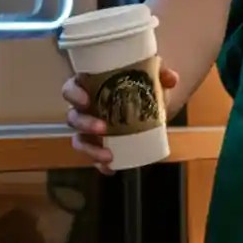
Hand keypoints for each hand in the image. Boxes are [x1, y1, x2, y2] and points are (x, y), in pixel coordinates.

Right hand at [63, 68, 178, 174]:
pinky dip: (100, 165)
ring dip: (90, 149)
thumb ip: (160, 73)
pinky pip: (93, 158)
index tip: (85, 100)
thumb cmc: (140, 84)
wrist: (150, 104)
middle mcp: (84, 109)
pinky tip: (111, 168)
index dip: (74, 95)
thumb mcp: (150, 76)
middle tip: (103, 128)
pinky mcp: (99, 145)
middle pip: (72, 117)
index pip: (71, 89)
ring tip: (108, 154)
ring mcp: (89, 130)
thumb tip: (170, 78)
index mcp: (88, 87)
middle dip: (84, 124)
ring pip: (79, 140)